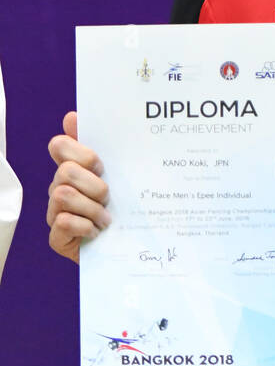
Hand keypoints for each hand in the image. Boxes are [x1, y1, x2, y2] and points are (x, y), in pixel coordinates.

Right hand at [47, 111, 109, 264]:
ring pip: (64, 195)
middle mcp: (59, 188)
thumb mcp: (121, 177)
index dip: (80, 151)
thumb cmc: (123, 209)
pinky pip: (64, 222)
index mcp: (73, 169)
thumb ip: (105, 147)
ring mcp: (55, 212)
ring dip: (93, 208)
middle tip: (109, 198)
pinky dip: (86, 227)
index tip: (101, 165)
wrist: (128, 249)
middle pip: (66, 171)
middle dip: (94, 184)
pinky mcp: (57, 237)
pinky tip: (97, 232)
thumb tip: (72, 116)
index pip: (59, 145)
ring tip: (107, 219)